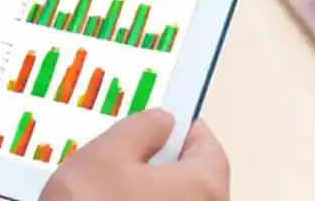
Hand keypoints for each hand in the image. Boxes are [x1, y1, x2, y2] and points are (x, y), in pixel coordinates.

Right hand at [39, 110, 229, 200]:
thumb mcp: (108, 152)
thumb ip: (144, 127)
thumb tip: (163, 122)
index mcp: (203, 187)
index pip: (206, 144)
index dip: (180, 129)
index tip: (160, 124)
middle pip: (194, 177)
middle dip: (163, 163)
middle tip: (127, 157)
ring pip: (175, 200)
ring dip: (150, 191)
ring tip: (111, 189)